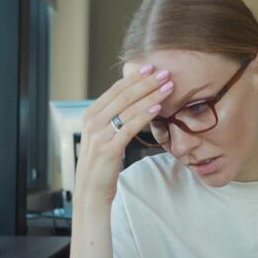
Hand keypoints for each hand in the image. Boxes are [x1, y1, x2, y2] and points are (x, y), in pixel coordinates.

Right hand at [74, 65, 173, 204]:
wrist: (91, 190)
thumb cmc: (102, 162)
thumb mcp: (104, 135)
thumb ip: (113, 117)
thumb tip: (132, 100)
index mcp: (90, 114)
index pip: (115, 90)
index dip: (134, 77)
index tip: (151, 67)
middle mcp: (92, 121)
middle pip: (123, 96)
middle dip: (146, 83)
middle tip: (164, 73)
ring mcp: (99, 135)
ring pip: (128, 109)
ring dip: (150, 96)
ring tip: (168, 87)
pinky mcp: (108, 149)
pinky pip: (129, 127)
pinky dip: (144, 116)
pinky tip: (157, 108)